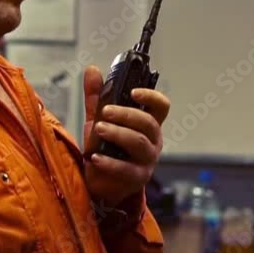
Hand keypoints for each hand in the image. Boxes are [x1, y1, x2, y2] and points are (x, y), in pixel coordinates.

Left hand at [82, 65, 170, 206]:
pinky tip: (94, 157)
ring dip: (117, 133)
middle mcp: (152, 141)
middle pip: (148, 123)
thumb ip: (97, 97)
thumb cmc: (106, 147)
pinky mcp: (136, 178)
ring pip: (138, 142)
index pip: (161, 107)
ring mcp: (146, 160)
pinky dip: (108, 162)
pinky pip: (125, 168)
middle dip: (126, 114)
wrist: (100, 182)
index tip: (133, 92)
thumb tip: (92, 69)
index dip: (151, 97)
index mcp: (147, 124)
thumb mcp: (99, 119)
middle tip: (105, 112)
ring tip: (98, 129)